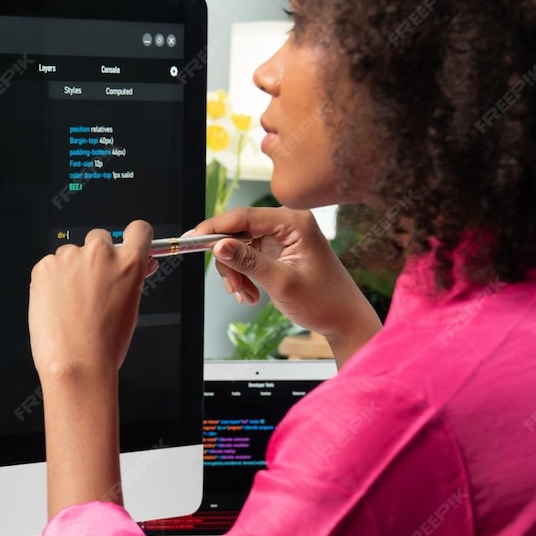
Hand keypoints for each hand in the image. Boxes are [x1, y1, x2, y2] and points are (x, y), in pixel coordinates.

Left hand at [29, 219, 153, 380]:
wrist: (76, 363)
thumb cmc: (105, 343)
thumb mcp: (131, 307)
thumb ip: (134, 278)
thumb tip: (142, 263)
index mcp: (129, 262)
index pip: (138, 230)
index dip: (132, 238)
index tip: (127, 246)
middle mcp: (100, 253)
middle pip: (99, 238)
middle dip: (96, 258)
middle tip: (92, 288)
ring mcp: (69, 258)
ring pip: (71, 254)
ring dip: (71, 270)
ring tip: (72, 304)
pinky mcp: (44, 266)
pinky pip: (50, 266)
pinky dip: (52, 281)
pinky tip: (57, 305)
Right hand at [188, 207, 382, 365]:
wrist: (343, 320)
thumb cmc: (324, 301)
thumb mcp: (281, 282)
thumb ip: (248, 262)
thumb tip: (219, 246)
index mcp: (294, 222)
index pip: (244, 216)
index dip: (214, 228)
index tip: (192, 240)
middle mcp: (287, 225)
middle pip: (238, 232)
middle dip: (229, 261)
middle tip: (233, 287)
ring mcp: (282, 238)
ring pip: (240, 247)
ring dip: (236, 273)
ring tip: (246, 295)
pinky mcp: (278, 252)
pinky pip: (248, 258)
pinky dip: (244, 277)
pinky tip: (251, 294)